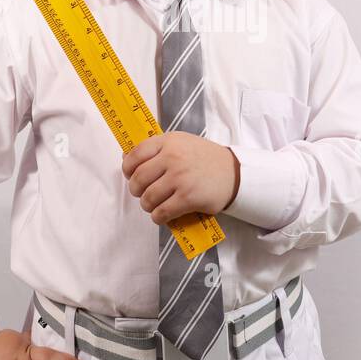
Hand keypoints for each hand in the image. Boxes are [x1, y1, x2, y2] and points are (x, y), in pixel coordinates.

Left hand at [121, 131, 239, 225]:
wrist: (234, 173)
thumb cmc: (205, 159)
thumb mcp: (181, 143)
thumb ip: (157, 149)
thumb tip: (126, 158)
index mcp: (169, 142)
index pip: (135, 154)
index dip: (127, 168)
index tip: (130, 175)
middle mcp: (173, 157)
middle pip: (138, 179)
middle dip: (136, 190)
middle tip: (143, 193)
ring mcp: (180, 178)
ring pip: (147, 198)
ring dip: (147, 205)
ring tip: (155, 205)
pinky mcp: (188, 198)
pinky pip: (161, 213)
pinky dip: (158, 217)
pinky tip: (163, 214)